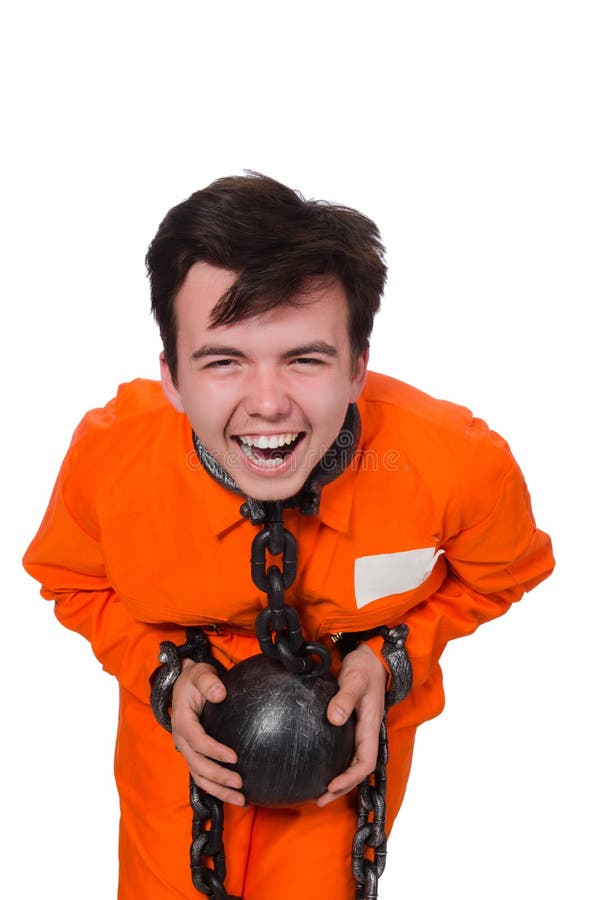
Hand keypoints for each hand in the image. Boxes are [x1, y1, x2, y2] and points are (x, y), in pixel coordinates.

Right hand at [171, 660, 245, 806]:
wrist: (185, 685)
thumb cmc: (194, 680)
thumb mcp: (200, 673)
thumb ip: (208, 681)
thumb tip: (220, 693)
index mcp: (182, 721)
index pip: (197, 740)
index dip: (214, 751)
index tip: (234, 757)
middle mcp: (182, 739)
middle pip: (197, 765)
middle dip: (218, 777)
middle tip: (240, 784)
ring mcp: (187, 750)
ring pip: (200, 777)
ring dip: (219, 791)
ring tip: (241, 800)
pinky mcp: (195, 755)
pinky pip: (203, 776)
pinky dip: (217, 789)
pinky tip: (236, 795)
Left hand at [316, 643, 386, 807]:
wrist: (370, 657)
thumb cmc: (364, 668)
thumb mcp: (354, 679)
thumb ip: (345, 698)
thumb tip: (333, 719)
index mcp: (370, 727)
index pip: (365, 763)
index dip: (349, 778)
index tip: (330, 786)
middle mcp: (366, 733)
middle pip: (358, 770)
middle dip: (341, 788)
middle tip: (319, 799)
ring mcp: (359, 730)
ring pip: (352, 763)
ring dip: (338, 780)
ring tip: (317, 791)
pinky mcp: (351, 724)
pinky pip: (345, 750)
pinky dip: (334, 762)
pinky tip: (318, 763)